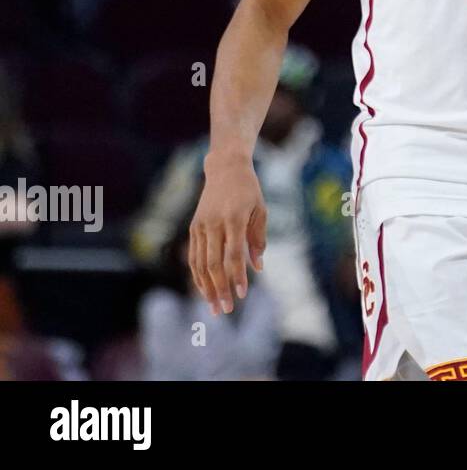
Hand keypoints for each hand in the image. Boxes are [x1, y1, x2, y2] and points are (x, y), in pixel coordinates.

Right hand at [189, 153, 267, 315]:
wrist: (226, 168)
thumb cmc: (249, 191)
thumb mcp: (260, 211)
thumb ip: (258, 240)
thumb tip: (258, 268)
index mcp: (233, 219)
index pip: (233, 255)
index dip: (236, 277)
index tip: (242, 294)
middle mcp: (213, 224)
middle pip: (214, 264)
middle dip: (220, 289)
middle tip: (227, 309)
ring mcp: (200, 226)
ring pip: (199, 263)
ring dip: (206, 287)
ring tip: (214, 306)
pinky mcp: (193, 228)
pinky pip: (194, 256)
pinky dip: (198, 275)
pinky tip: (204, 289)